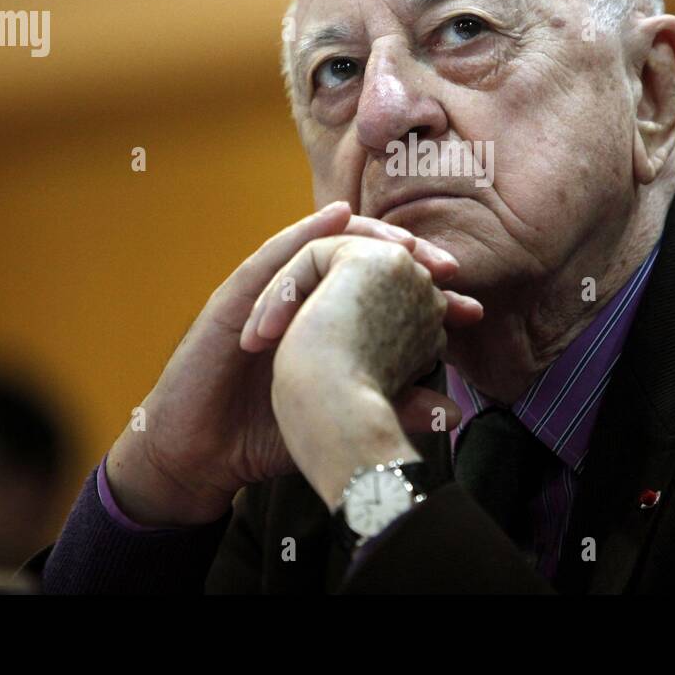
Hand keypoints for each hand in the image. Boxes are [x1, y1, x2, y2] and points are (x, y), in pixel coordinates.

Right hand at [104, 202, 467, 526]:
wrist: (203, 457)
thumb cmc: (268, 434)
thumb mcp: (338, 418)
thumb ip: (389, 406)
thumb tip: (453, 410)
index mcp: (329, 325)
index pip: (384, 292)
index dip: (428, 292)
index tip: (471, 308)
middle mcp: (304, 301)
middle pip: (361, 258)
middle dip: (408, 256)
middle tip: (447, 270)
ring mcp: (270, 295)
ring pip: (322, 247)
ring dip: (367, 237)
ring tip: (406, 243)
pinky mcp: (235, 298)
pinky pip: (272, 254)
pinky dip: (303, 230)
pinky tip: (334, 217)